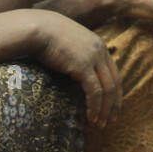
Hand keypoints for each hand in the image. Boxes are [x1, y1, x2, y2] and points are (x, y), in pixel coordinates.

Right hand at [27, 10, 121, 126]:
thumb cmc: (46, 37)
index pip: (114, 73)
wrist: (37, 28)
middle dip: (114, 104)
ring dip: (105, 109)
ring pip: (107, 90)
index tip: (112, 107)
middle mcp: (100, 51)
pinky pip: (95, 91)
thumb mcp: (68, 45)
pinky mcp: (83, 66)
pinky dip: (95, 107)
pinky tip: (91, 117)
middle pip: (115, 82)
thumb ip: (77, 57)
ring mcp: (93, 58)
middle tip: (111, 120)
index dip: (115, 92)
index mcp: (99, 46)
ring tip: (100, 124)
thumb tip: (74, 74)